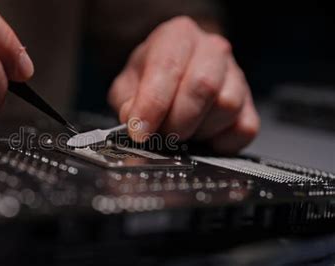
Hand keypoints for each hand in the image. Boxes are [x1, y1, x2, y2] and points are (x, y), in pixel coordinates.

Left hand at [108, 17, 258, 153]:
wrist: (178, 73)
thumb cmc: (152, 77)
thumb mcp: (128, 84)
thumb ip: (127, 102)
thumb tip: (136, 122)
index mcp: (178, 36)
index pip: (168, 67)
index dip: (153, 105)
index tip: (140, 132)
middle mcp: (212, 49)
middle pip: (204, 86)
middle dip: (177, 122)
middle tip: (161, 135)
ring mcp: (236, 75)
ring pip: (226, 107)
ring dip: (198, 131)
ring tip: (181, 131)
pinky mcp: (250, 104)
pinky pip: (243, 129)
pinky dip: (219, 142)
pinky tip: (202, 136)